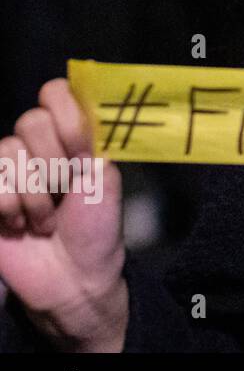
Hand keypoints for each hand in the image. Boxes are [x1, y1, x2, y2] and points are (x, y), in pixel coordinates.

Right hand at [0, 79, 127, 351]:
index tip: (82, 150)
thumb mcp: (106, 181)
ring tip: (47, 220)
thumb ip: (94, 142)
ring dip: (35, 194)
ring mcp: (8, 170)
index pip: (57, 92)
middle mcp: (38, 147)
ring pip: (9, 151)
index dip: (68, 116)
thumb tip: (88, 107)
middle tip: (66, 190)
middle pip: (30, 120)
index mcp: (72, 136)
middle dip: (54, 161)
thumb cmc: (96, 230)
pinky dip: (10, 206)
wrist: (73, 278)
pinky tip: (21, 225)